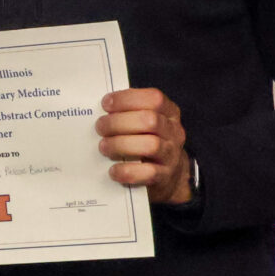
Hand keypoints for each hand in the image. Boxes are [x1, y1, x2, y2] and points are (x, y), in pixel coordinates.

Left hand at [97, 88, 192, 204]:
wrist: (170, 175)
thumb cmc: (148, 141)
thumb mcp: (145, 123)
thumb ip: (129, 113)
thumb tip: (100, 108)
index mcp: (169, 113)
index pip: (154, 99)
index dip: (127, 99)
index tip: (106, 104)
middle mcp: (173, 132)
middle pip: (150, 120)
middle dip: (119, 122)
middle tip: (100, 127)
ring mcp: (171, 154)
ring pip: (151, 145)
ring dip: (120, 145)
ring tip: (104, 147)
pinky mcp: (165, 176)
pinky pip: (148, 173)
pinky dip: (127, 171)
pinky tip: (113, 170)